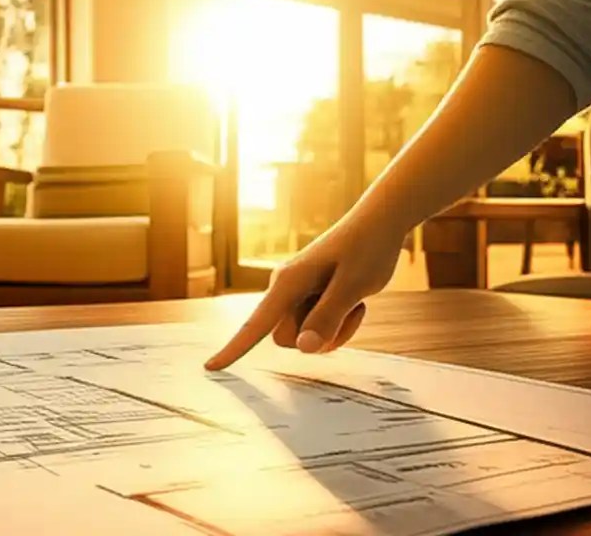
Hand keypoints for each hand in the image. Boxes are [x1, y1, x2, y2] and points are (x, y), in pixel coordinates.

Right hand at [204, 212, 405, 369]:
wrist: (380, 222)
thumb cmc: (368, 249)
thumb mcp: (354, 285)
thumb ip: (327, 317)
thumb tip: (302, 348)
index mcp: (288, 283)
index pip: (255, 324)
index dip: (233, 348)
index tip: (210, 368)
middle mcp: (285, 288)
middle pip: (286, 338)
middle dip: (318, 336)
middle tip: (350, 309)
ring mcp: (297, 292)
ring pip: (304, 336)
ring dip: (333, 330)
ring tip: (354, 301)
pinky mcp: (310, 295)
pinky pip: (316, 326)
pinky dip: (338, 323)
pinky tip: (354, 300)